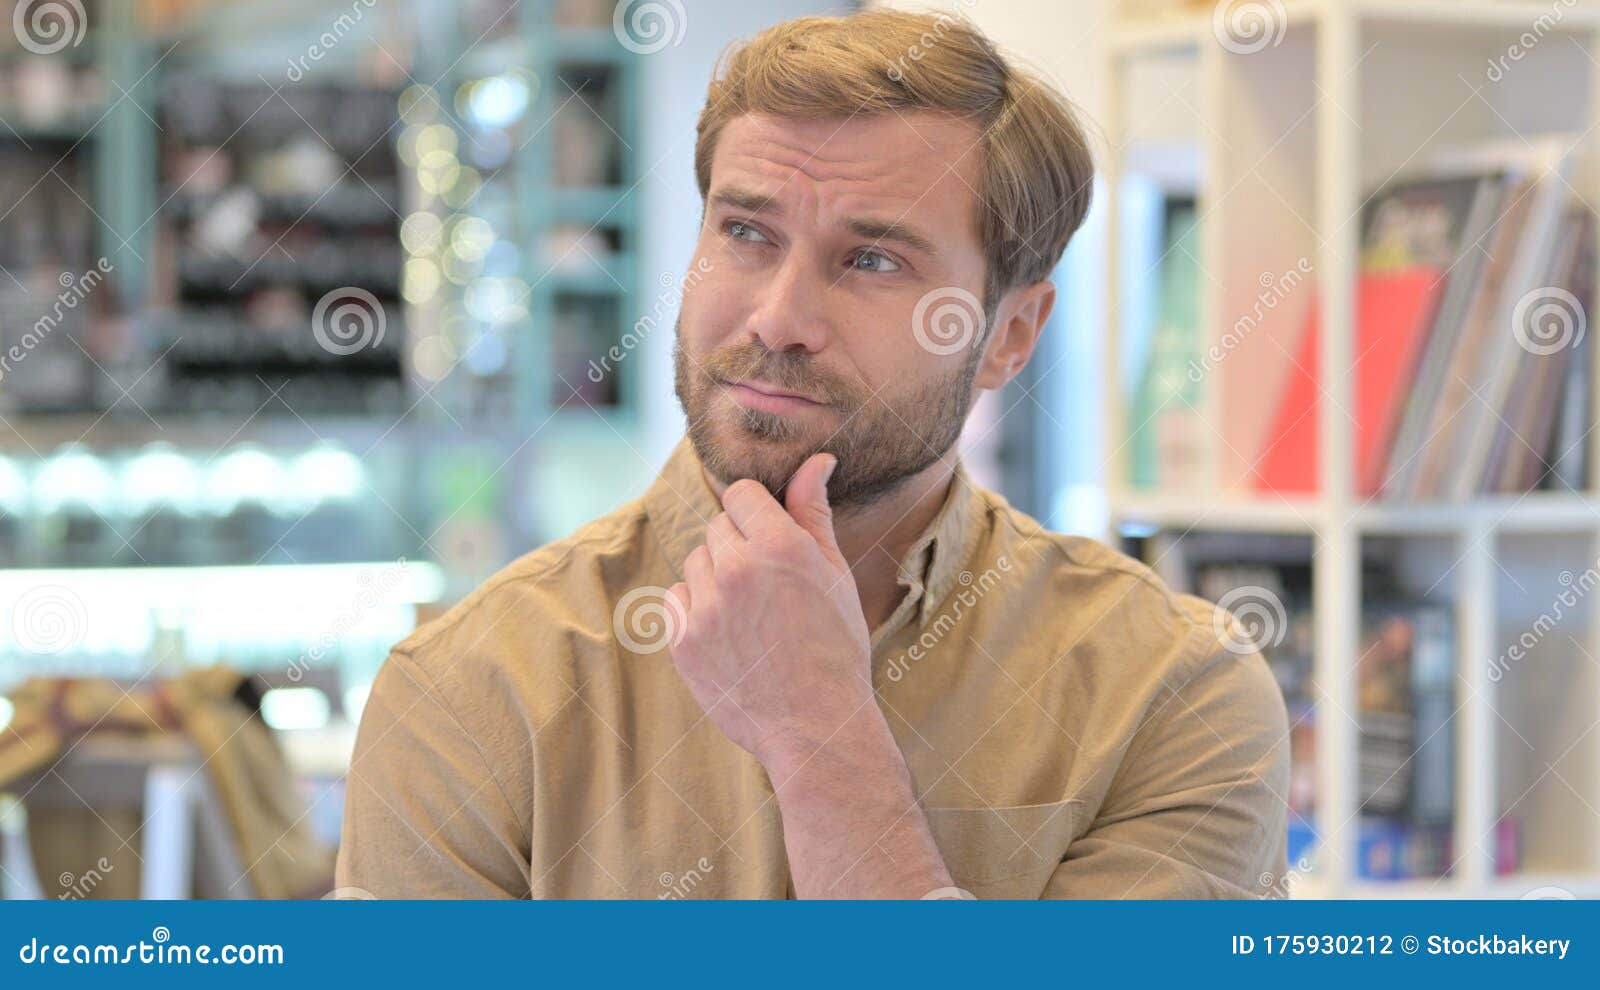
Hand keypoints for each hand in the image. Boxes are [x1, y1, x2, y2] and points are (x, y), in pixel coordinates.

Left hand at [666, 452, 872, 765]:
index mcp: (780, 546)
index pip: (741, 494)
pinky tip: (728, 636)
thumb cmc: (835, 647)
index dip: (757, 514)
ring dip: (716, 579)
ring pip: (695, 563)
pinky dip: (695, 611)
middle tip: (768, 588)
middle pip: (717, 527)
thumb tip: (817, 460)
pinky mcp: (682, 641)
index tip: (770, 540)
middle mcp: (737, 569)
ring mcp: (705, 607)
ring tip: (750, 616)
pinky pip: (675, 601)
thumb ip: (814, 512)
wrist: (816, 726)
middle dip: (739, 547)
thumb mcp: (835, 574)